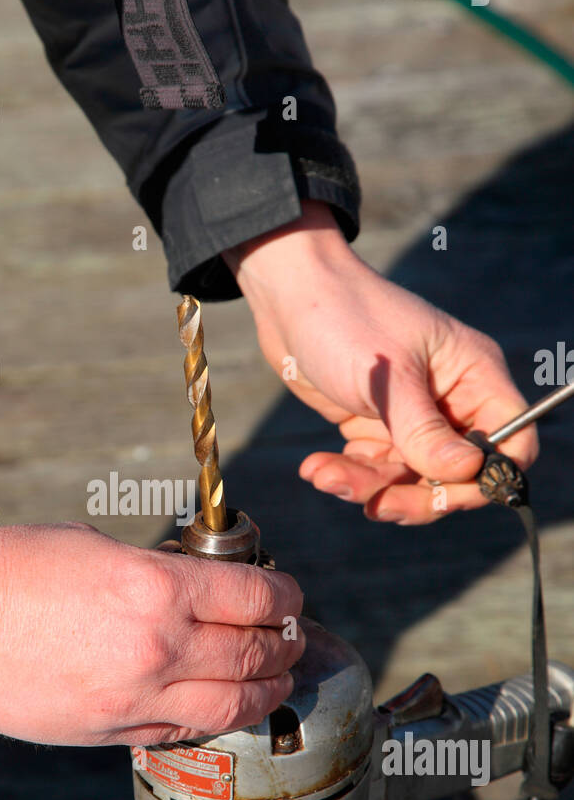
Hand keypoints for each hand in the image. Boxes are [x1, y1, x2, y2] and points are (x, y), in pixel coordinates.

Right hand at [0, 522, 304, 744]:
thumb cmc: (13, 571)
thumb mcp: (98, 547)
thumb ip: (159, 574)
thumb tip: (201, 593)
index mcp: (156, 591)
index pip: (255, 599)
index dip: (285, 596)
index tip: (289, 596)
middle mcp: (157, 650)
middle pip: (253, 656)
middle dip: (283, 645)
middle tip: (290, 637)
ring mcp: (134, 701)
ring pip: (231, 707)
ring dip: (264, 691)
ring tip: (273, 679)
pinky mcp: (109, 734)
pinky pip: (183, 733)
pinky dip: (214, 719)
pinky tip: (221, 706)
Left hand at [223, 203, 537, 524]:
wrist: (289, 296)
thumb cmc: (346, 318)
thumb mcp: (389, 379)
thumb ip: (424, 431)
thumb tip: (466, 473)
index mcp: (475, 376)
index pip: (511, 442)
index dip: (485, 477)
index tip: (440, 490)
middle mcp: (452, 401)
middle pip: (457, 475)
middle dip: (414, 495)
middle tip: (374, 503)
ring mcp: (414, 416)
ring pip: (410, 480)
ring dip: (368, 487)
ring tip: (322, 474)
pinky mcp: (378, 426)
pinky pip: (376, 470)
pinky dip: (348, 476)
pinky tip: (317, 466)